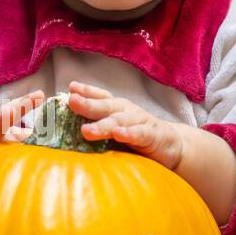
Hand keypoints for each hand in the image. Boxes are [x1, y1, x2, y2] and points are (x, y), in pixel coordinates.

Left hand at [66, 80, 184, 170]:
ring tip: (86, 130)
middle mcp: (126, 111)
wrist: (171, 146)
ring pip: (119, 120)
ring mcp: (139, 121)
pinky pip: (139, 133)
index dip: (86, 91)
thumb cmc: (136, 137)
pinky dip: (128, 133)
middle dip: (88, 103)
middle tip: (72, 101)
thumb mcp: (115, 130)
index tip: (71, 88)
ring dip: (102, 125)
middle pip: (105, 105)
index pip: (100, 96)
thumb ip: (96, 129)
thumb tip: (65, 132)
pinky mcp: (152, 135)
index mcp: (116, 108)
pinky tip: (118, 134)